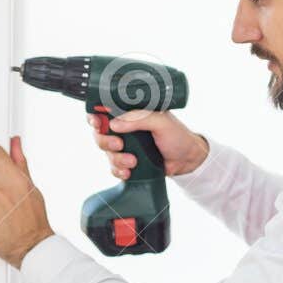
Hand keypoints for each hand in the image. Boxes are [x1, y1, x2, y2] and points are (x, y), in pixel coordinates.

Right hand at [89, 109, 208, 179]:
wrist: (187, 160)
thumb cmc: (177, 135)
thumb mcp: (160, 121)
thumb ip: (138, 118)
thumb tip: (114, 124)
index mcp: (130, 113)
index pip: (103, 110)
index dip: (94, 116)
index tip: (97, 123)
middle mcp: (124, 128)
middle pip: (99, 133)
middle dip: (105, 141)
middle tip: (119, 145)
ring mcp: (125, 146)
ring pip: (106, 152)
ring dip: (116, 159)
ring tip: (133, 162)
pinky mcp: (127, 162)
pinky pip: (113, 167)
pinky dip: (118, 171)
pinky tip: (129, 172)